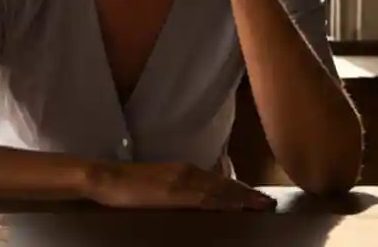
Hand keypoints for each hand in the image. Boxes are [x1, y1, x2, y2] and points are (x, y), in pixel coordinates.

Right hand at [86, 161, 276, 211]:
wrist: (108, 179)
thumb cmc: (130, 184)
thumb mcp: (160, 183)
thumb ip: (178, 186)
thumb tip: (195, 196)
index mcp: (185, 170)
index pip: (219, 181)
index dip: (240, 189)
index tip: (258, 198)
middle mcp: (188, 173)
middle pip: (224, 186)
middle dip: (247, 195)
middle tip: (268, 204)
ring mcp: (182, 182)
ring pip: (219, 191)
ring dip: (240, 198)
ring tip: (259, 205)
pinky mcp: (174, 193)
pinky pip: (204, 198)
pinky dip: (222, 202)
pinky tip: (233, 207)